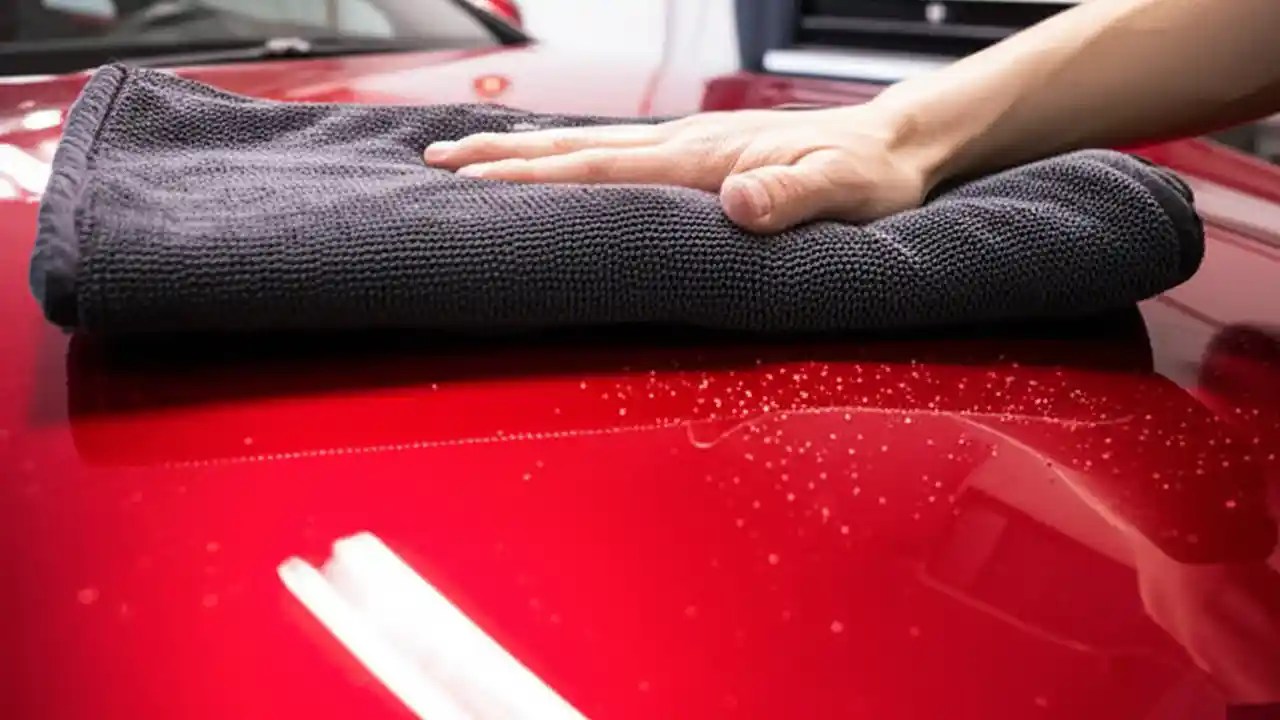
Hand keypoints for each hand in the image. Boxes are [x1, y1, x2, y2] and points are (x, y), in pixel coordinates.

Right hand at [423, 105, 934, 233]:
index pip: (601, 169)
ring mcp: (687, 144)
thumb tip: (733, 200)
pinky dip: (567, 154)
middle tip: (433, 160)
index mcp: (704, 158)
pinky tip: (551, 161)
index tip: (470, 182)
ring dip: (522, 151)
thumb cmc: (873, 174)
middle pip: (575, 149)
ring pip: (587, 147)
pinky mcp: (697, 152)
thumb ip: (793, 197)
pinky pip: (615, 153)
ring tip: (464, 154)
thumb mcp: (847, 191)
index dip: (533, 178)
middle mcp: (684, 144)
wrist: (897, 140)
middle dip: (501, 156)